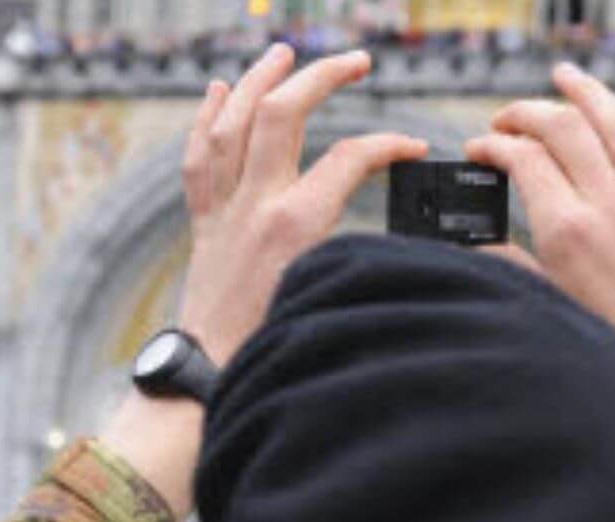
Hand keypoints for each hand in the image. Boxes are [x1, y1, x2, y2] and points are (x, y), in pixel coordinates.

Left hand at [178, 45, 428, 364]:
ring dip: (258, 78)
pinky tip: (219, 90)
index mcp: (295, 225)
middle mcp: (254, 204)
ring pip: (232, 122)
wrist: (209, 376)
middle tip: (355, 61)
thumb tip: (399, 236)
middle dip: (320, 77)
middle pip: (282, 114)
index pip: (351, 158)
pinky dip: (207, 116)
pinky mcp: (202, 222)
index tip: (415, 146)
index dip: (390, 145)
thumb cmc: (274, 348)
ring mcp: (223, 209)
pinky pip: (198, 154)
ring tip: (282, 52)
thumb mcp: (329, 296)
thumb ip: (361, 253)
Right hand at [466, 62, 614, 386]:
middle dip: (526, 112)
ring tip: (562, 78)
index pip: (525, 158)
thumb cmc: (611, 346)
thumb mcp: (548, 303)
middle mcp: (611, 208)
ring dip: (586, 92)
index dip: (494, 144)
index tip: (479, 148)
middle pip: (564, 126)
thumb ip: (510, 262)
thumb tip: (477, 241)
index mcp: (569, 233)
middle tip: (505, 120)